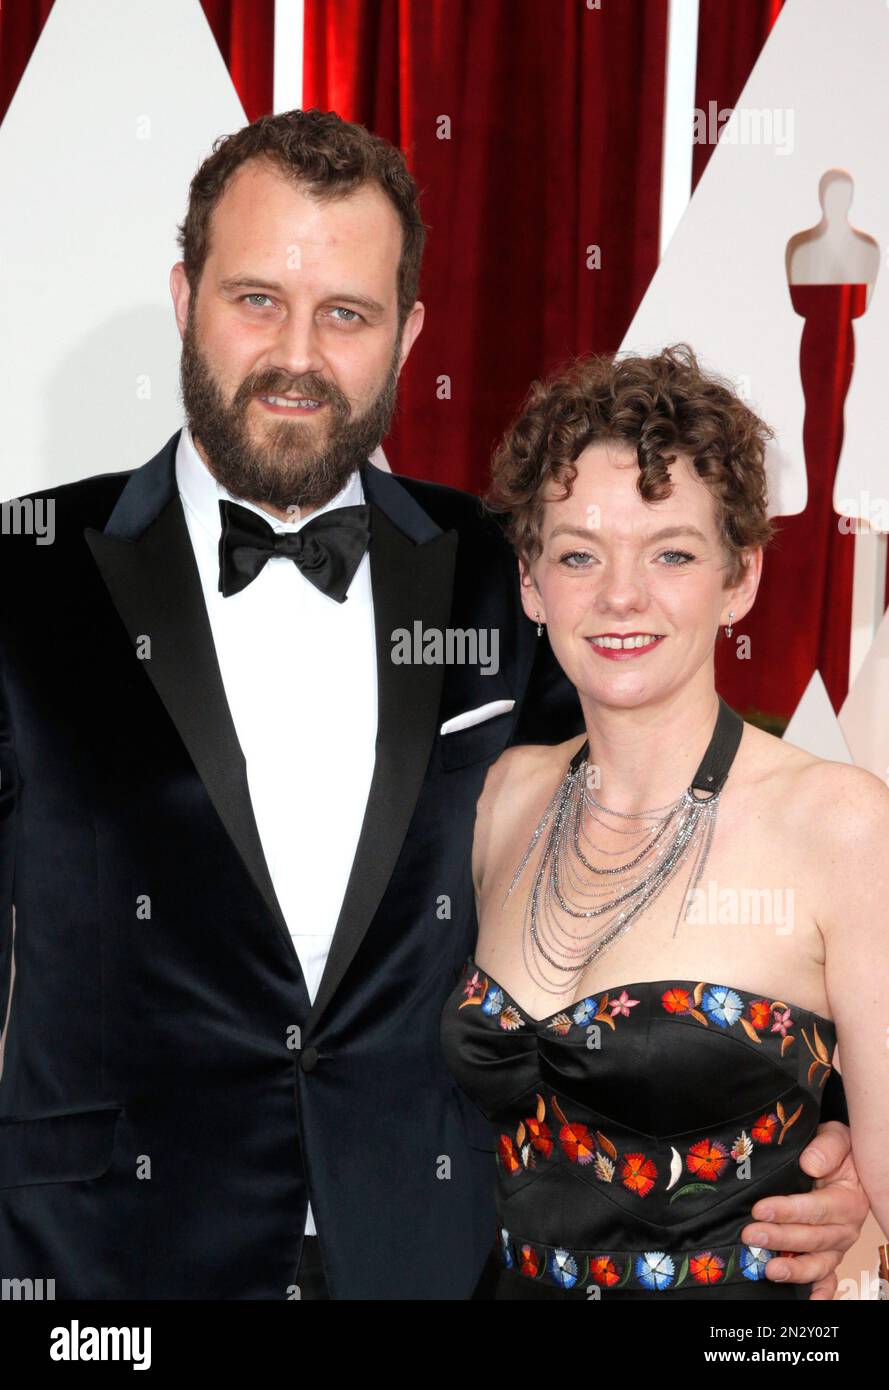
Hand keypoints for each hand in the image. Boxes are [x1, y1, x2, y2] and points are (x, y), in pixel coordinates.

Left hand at [740, 1121, 869, 1299]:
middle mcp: (845, 1227)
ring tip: (769, 1268)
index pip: (816, 1208)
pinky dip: (819, 1291)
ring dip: (794, 1268)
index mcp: (848, 1199)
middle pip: (812, 1238)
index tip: (760, 1209)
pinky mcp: (830, 1254)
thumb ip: (826, 1147)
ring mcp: (837, 1245)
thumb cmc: (836, 1150)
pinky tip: (808, 1299)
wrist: (842, 1160)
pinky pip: (827, 1277)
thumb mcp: (836, 1137)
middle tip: (750, 1235)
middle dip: (779, 1238)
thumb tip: (810, 1164)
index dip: (787, 1210)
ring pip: (818, 1263)